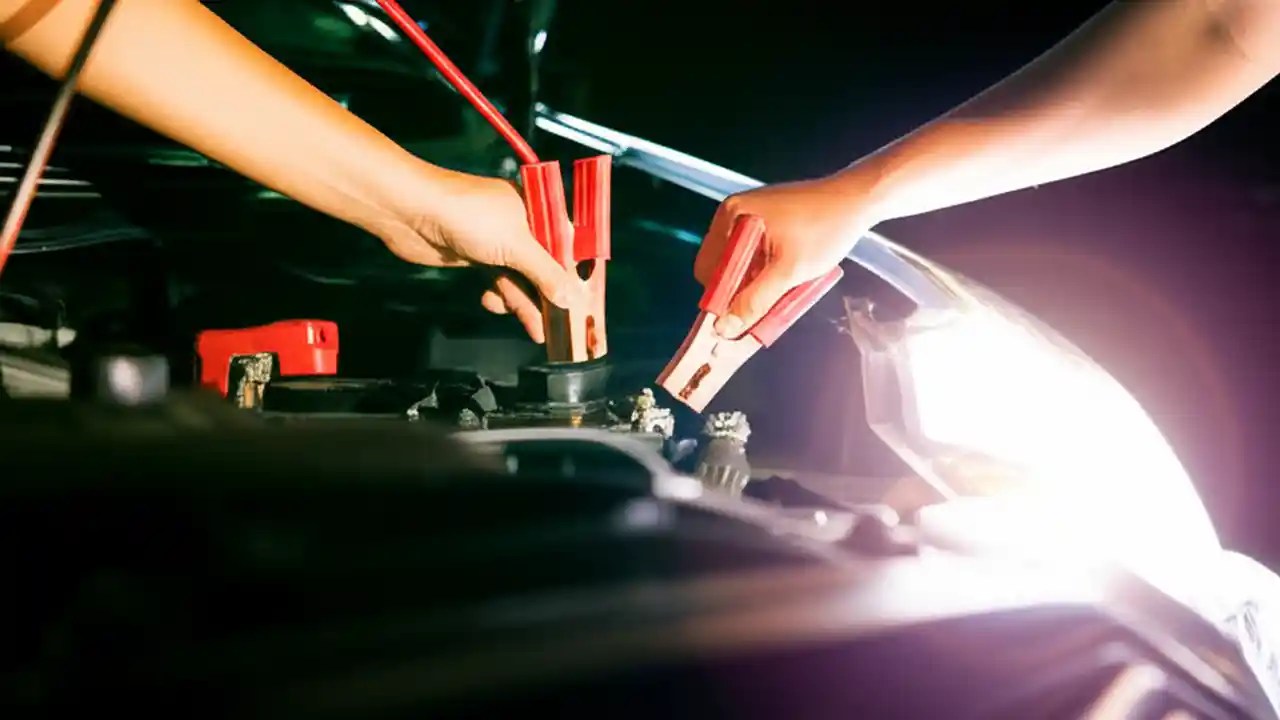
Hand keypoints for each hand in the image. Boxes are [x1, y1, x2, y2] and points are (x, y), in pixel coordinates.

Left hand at [373, 170, 580, 342]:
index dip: (576, 274)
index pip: (567, 245)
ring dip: (525, 303)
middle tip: (562, 327)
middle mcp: (521, 226)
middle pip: (546, 267)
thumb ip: (545, 273)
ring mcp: (498, 243)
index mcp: (537, 210)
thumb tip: (570, 298)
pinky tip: (492, 303)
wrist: (412, 213)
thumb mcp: (515, 245)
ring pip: (522, 279)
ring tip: (537, 330)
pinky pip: (499, 283)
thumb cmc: (468, 216)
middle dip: (550, 296)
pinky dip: (499, 297)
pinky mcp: (478, 258)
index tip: (584, 302)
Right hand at [694, 173, 874, 337]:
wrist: (856, 200)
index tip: (739, 321)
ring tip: (780, 289)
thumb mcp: (789, 271)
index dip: (721, 299)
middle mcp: (733, 214)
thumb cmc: (825, 229)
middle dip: (739, 291)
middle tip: (765, 306)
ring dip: (753, 284)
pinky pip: (751, 255)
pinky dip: (762, 271)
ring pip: (737, 265)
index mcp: (731, 218)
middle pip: (720, 269)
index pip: (708, 271)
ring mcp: (747, 216)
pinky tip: (783, 276)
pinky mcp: (762, 221)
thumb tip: (724, 327)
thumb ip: (755, 301)